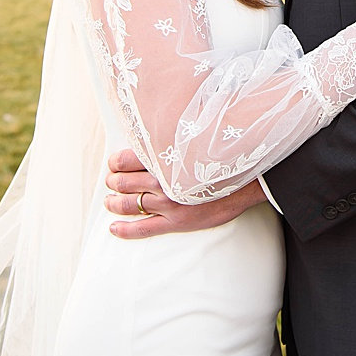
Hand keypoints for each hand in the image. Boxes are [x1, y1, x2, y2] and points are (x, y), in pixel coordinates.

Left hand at [102, 149, 264, 238]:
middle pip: (123, 182)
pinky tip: (113, 228)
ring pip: (129, 204)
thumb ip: (169, 138)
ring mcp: (168, 203)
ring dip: (114, 203)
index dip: (115, 163)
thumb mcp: (192, 141)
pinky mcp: (176, 222)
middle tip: (112, 181)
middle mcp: (162, 181)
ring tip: (109, 201)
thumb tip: (154, 126)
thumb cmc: (218, 157)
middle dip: (113, 182)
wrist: (246, 181)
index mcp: (163, 159)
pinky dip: (125, 230)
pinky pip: (144, 228)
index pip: (124, 160)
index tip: (114, 164)